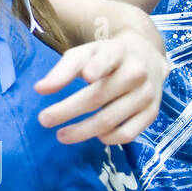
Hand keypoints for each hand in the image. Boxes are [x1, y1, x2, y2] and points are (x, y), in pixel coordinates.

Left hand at [35, 30, 168, 143]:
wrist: (146, 57)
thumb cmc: (106, 56)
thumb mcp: (84, 54)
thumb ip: (62, 70)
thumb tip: (40, 89)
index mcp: (118, 52)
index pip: (109, 58)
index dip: (99, 66)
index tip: (87, 75)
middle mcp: (137, 73)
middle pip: (98, 96)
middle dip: (68, 110)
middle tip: (44, 120)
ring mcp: (146, 95)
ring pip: (111, 120)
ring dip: (82, 131)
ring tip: (61, 135)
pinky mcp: (151, 113)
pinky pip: (128, 134)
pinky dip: (108, 138)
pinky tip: (94, 136)